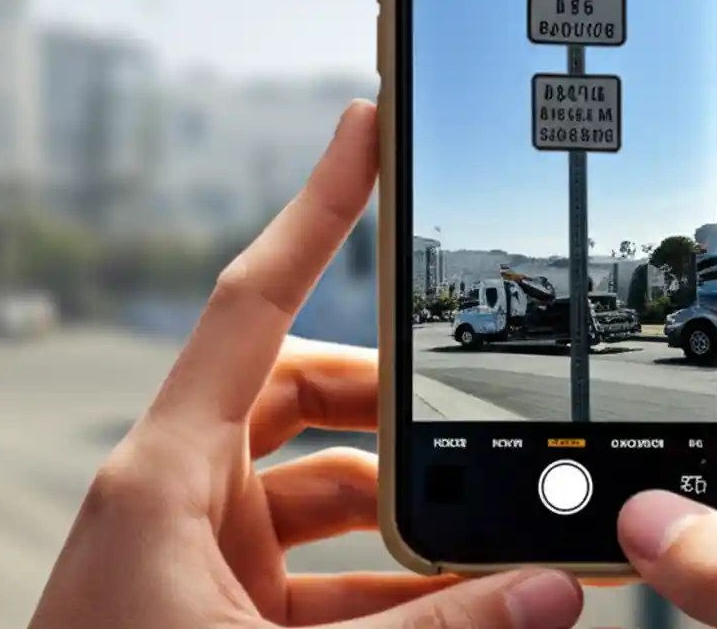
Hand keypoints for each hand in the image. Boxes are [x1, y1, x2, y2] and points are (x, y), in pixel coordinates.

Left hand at [29, 102, 582, 628]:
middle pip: (311, 396)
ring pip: (328, 488)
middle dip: (403, 400)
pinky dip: (390, 577)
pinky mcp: (227, 605)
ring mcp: (206, 553)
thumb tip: (550, 594)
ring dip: (408, 506)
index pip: (255, 302)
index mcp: (165, 474)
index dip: (319, 208)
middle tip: (483, 403)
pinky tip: (457, 600)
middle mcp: (183, 495)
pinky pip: (326, 567)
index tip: (369, 135)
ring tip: (495, 523)